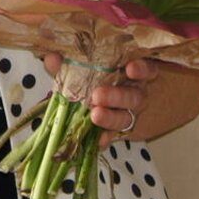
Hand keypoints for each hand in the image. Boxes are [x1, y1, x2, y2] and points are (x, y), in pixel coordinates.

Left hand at [42, 53, 162, 147]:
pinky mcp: (118, 131)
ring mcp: (128, 113)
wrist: (95, 98)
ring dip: (111, 118)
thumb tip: (52, 58)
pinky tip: (98, 140)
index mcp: (129, 73)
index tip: (130, 68)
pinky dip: (106, 138)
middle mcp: (134, 93)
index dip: (142, 69)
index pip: (146, 69)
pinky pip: (115, 136)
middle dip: (117, 96)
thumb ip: (68, 62)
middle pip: (134, 96)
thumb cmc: (92, 76)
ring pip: (126, 117)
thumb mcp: (80, 66)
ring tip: (95, 116)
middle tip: (97, 96)